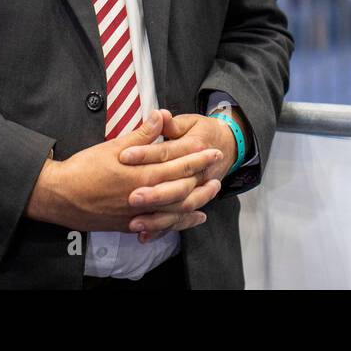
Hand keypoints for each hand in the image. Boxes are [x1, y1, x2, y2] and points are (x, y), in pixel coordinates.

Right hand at [25, 109, 223, 233]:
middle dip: (202, 177)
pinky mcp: (132, 225)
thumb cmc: (83, 169)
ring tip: (212, 191)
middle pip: (182, 188)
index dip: (197, 157)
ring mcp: (139, 214)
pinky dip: (181, 221)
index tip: (212, 149)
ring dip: (198, 200)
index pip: (177, 165)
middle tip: (218, 167)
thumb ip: (141, 134)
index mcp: (141, 174)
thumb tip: (160, 115)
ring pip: (177, 210)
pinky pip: (163, 225)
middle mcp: (144, 197)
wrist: (60, 197)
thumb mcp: (112, 146)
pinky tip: (193, 217)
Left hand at [120, 112, 237, 242]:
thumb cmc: (203, 132)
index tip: (123, 156)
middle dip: (154, 194)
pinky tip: (144, 237)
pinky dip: (162, 230)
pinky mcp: (191, 202)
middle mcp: (198, 173)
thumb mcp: (189, 123)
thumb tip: (159, 114)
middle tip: (131, 197)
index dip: (145, 154)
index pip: (166, 152)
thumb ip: (171, 124)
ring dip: (157, 218)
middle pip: (175, 186)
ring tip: (135, 222)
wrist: (227, 146)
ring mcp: (196, 190)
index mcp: (194, 147)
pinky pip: (178, 220)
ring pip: (178, 208)